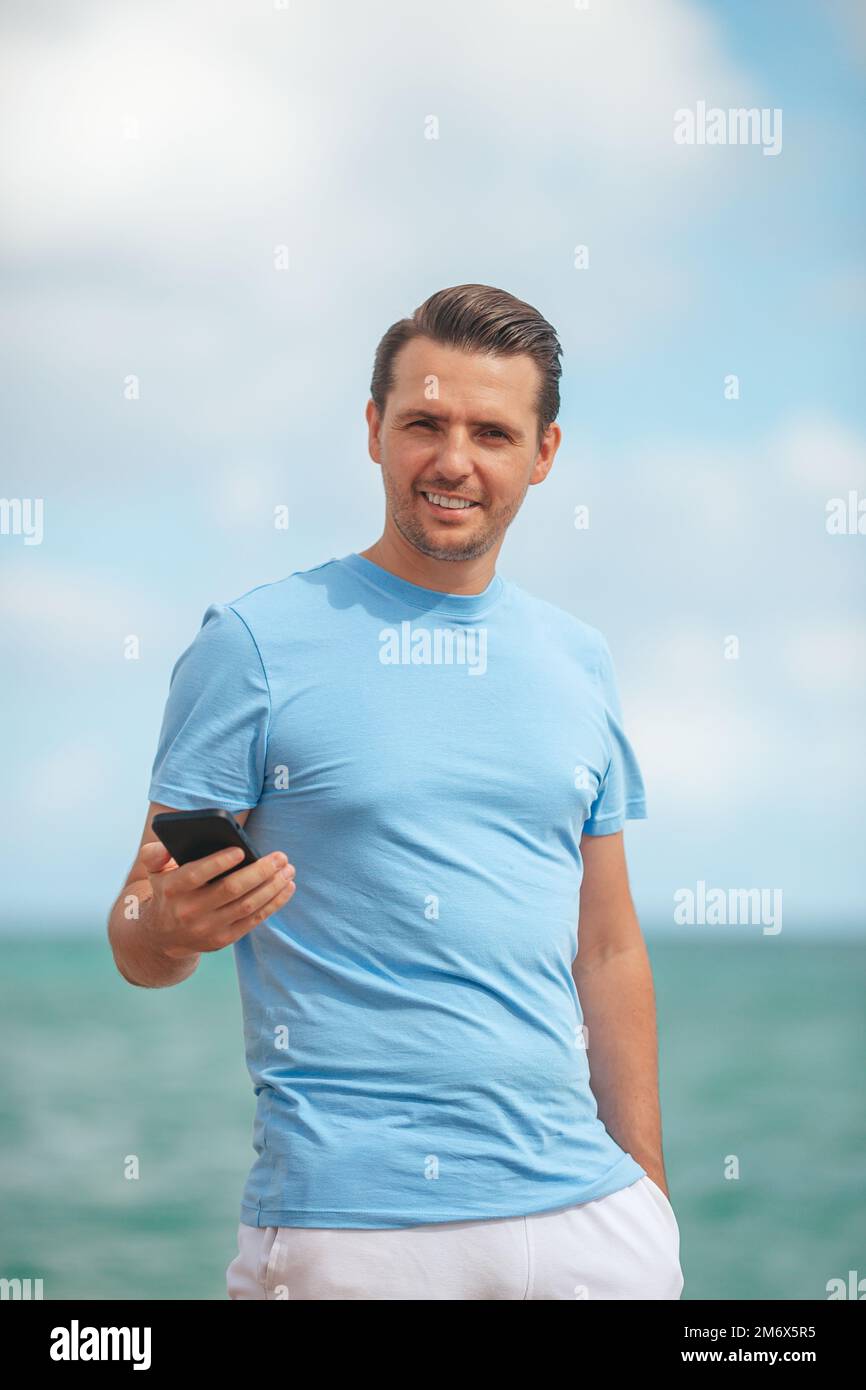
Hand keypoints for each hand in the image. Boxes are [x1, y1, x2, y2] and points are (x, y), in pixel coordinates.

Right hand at [138, 840, 295, 959]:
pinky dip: (274, 903)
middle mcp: (189, 911)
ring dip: (273, 887)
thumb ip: (155, 853)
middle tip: (281, 857)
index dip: (219, 862)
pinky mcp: (223, 939)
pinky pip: (254, 920)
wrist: (163, 936)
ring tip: (288, 870)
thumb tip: (168, 845)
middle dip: (260, 872)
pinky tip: (287, 888)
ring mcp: (208, 928)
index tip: (241, 850)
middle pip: (231, 890)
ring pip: (247, 906)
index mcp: (172, 889)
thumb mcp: (155, 872)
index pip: (196, 874)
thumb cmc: (168, 891)